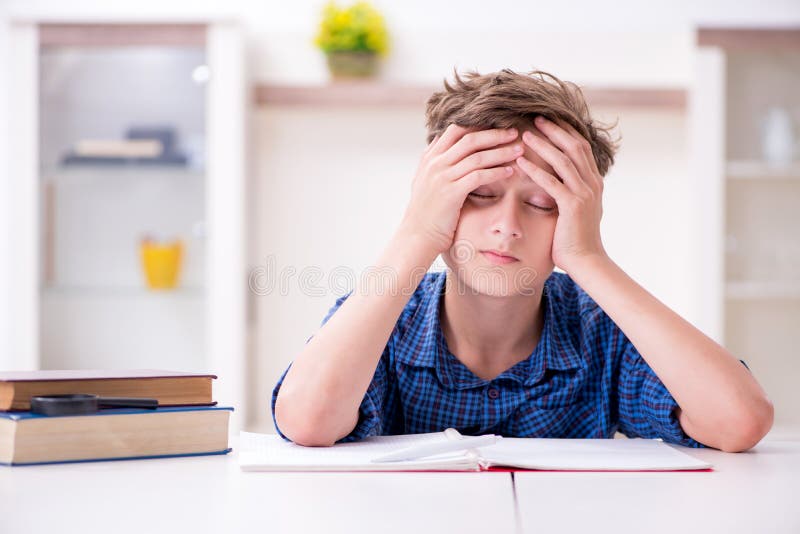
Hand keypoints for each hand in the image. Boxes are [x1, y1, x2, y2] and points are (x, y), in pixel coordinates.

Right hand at [399, 124, 522, 254]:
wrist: (417, 236)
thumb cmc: (425, 211)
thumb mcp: (425, 180)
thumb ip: (434, 161)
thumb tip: (445, 143)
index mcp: (430, 157)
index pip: (456, 129)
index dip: (478, 124)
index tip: (498, 125)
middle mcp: (435, 164)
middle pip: (470, 138)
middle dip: (495, 134)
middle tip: (514, 133)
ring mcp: (442, 178)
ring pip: (477, 157)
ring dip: (501, 152)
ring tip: (518, 150)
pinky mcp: (451, 193)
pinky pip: (479, 177)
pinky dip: (497, 172)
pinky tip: (510, 171)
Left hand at [515, 116, 608, 273]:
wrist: (587, 261)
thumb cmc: (576, 238)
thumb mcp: (578, 209)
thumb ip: (572, 191)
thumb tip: (561, 180)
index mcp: (594, 182)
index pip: (580, 147)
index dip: (565, 131)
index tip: (548, 119)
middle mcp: (592, 183)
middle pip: (574, 146)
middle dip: (555, 130)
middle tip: (535, 117)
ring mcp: (584, 194)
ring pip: (563, 161)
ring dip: (543, 145)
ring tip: (524, 135)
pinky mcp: (572, 206)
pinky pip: (552, 182)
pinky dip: (536, 170)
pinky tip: (521, 163)